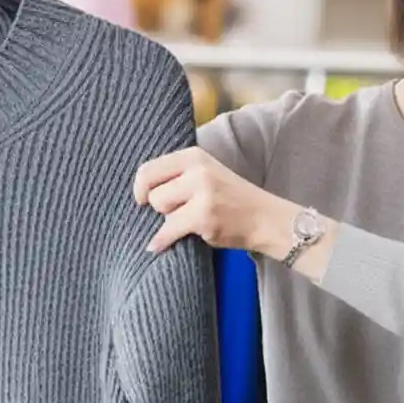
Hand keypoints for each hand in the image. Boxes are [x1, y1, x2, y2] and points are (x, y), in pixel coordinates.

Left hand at [133, 147, 295, 255]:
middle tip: (177, 212)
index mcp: (193, 156)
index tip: (143, 201)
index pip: (148, 169)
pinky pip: (168, 231)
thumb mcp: (205, 174)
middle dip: (160, 207)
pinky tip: (158, 246)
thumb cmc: (231, 199)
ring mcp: (202, 193)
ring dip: (169, 221)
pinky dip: (161, 241)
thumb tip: (138, 191)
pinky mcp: (204, 216)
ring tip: (190, 221)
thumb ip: (176, 176)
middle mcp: (198, 170)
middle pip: (152, 192)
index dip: (140, 188)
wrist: (265, 218)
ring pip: (161, 210)